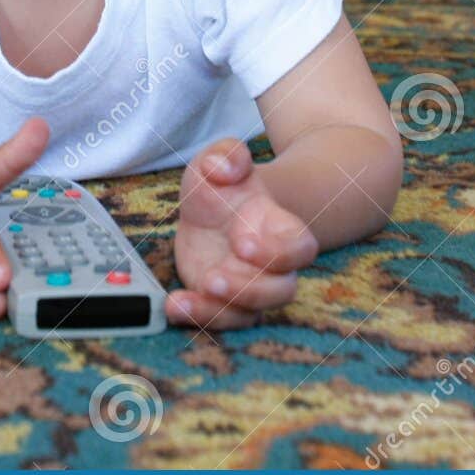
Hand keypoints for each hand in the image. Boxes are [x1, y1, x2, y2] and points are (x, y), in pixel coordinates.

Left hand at [167, 136, 318, 329]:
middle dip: (250, 289)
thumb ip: (226, 155)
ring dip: (225, 308)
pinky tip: (174, 305)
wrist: (211, 211)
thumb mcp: (218, 160)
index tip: (242, 242)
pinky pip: (222, 320)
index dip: (278, 252)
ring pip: (253, 313)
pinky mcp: (223, 301)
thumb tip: (226, 168)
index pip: (300, 248)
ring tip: (197, 290)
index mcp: (280, 228)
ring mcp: (248, 285)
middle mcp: (271, 264)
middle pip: (282, 290)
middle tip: (213, 277)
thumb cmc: (222, 186)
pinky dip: (199, 317)